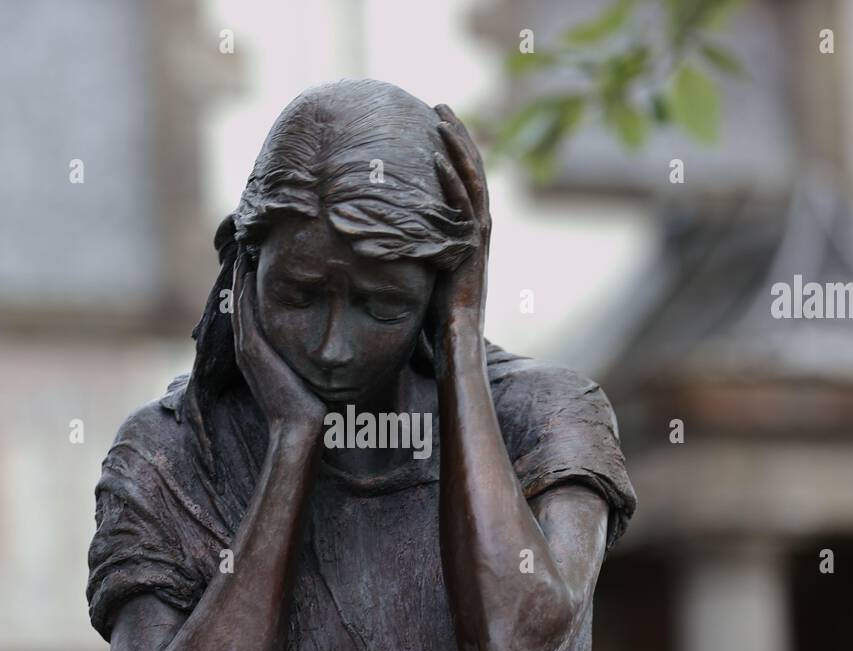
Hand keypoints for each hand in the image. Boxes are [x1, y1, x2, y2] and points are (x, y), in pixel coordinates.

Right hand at [232, 253, 325, 438]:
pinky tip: (248, 263)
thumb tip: (330, 348)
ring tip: (244, 246)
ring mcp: (248, 348)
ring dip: (240, 273)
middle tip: (246, 244)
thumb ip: (310, 358)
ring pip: (238, 301)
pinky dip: (243, 285)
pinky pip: (243, 308)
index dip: (253, 286)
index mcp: (259, 354)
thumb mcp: (308, 375)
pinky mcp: (253, 349)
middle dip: (243, 274)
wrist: (301, 429)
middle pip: (240, 301)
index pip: (251, 311)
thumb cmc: (311, 408)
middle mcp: (248, 348)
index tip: (261, 261)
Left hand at [432, 104, 490, 350]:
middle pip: (471, 171)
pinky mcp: (471, 249)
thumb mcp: (422, 273)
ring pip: (471, 181)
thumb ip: (410, 250)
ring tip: (441, 116)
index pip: (463, 180)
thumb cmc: (436, 319)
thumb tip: (375, 240)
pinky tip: (438, 159)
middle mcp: (477, 229)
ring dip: (457, 147)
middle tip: (440, 104)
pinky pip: (463, 207)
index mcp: (467, 231)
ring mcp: (477, 238)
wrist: (458, 344)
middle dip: (457, 135)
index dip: (452, 150)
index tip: (436, 122)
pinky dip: (452, 181)